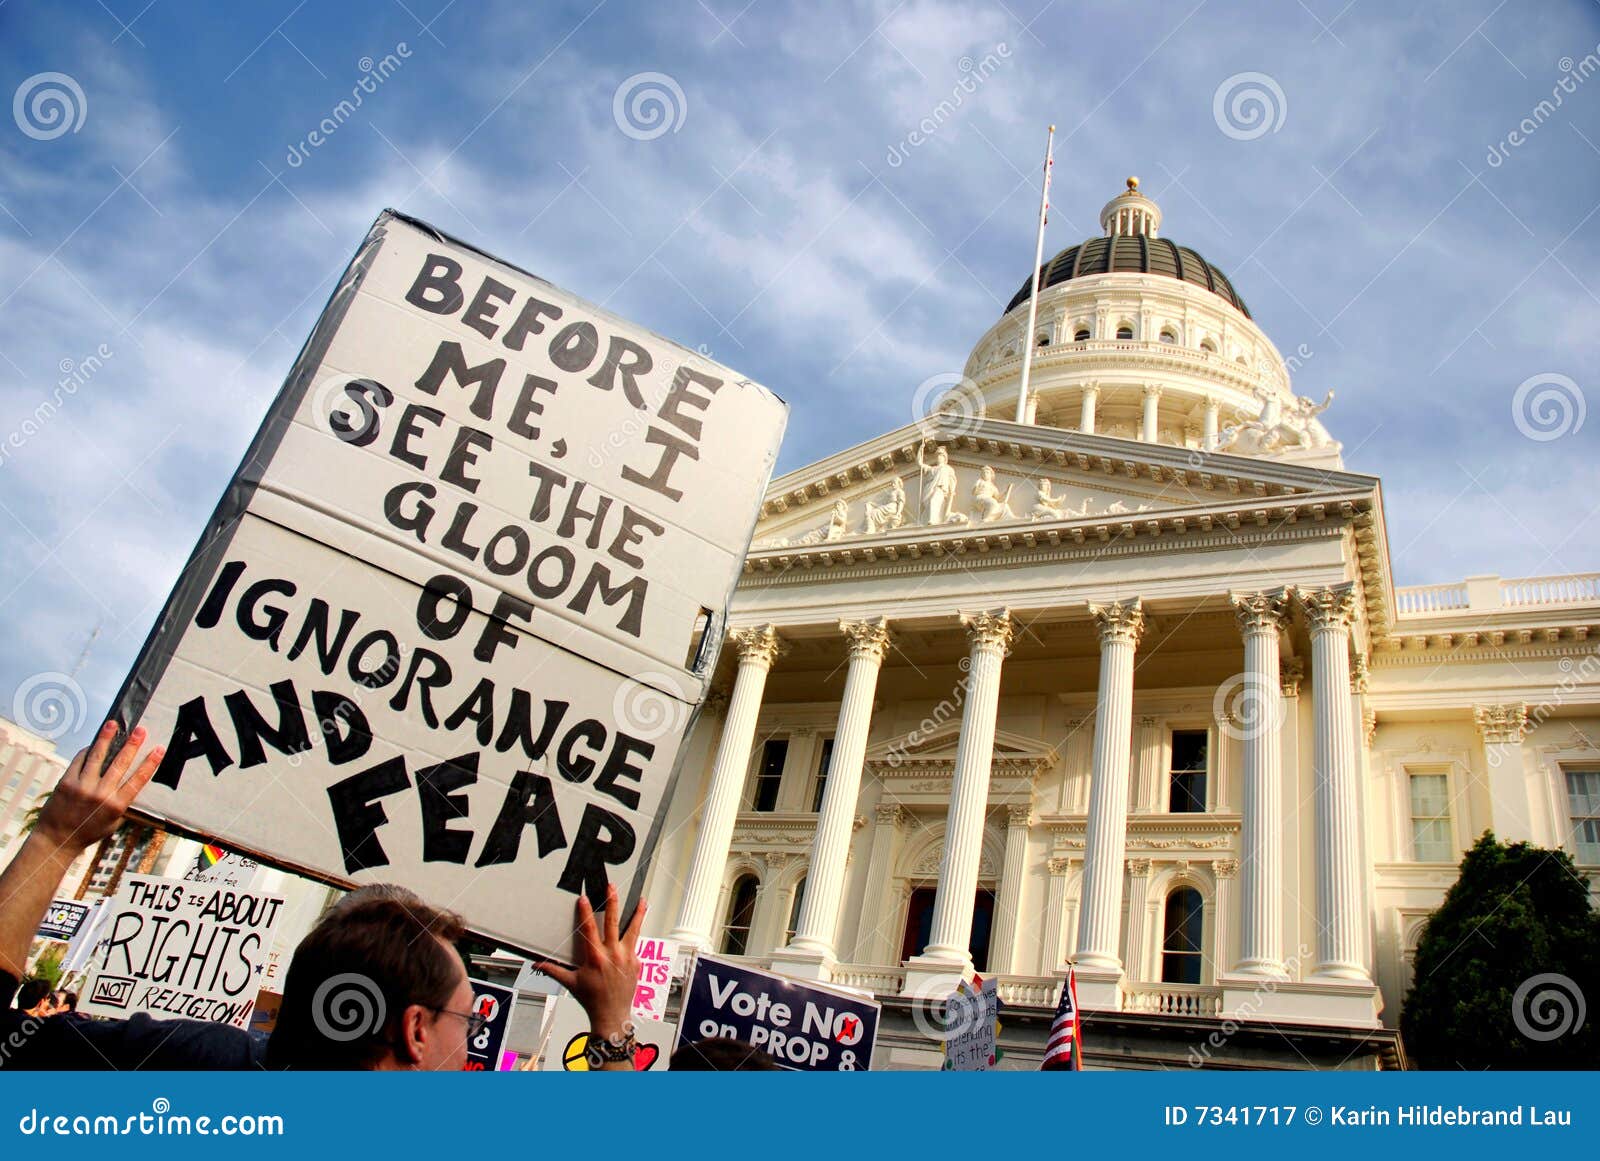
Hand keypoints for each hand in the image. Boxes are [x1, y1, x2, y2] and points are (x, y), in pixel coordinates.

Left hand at [35, 721, 163, 852]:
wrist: (57, 839)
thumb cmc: (89, 832)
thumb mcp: (113, 822)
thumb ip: (121, 802)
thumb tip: (129, 780)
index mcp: (116, 806)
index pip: (138, 780)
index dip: (150, 763)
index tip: (159, 749)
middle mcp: (100, 795)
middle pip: (120, 764)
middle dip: (132, 744)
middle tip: (140, 730)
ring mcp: (82, 787)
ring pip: (97, 757)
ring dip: (106, 739)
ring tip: (113, 724)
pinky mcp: (66, 783)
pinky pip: (79, 761)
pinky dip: (87, 751)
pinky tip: (92, 744)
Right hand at [534, 884, 644, 1040]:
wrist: (612, 1015)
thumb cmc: (592, 999)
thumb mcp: (571, 983)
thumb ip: (553, 970)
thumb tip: (537, 965)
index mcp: (595, 957)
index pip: (589, 929)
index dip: (586, 912)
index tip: (584, 898)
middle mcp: (613, 955)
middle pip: (613, 922)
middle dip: (612, 902)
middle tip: (612, 887)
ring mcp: (627, 957)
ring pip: (633, 929)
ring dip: (638, 913)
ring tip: (642, 900)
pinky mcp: (637, 962)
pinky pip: (635, 945)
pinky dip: (635, 936)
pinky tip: (637, 926)